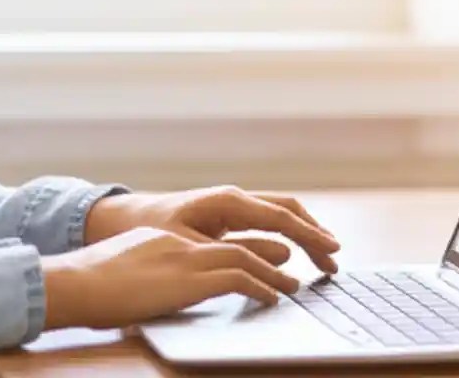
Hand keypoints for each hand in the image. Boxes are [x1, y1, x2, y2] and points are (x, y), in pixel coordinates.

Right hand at [42, 226, 300, 329]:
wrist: (75, 282)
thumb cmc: (87, 287)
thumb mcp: (123, 276)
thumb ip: (144, 278)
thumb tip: (148, 293)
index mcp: (163, 241)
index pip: (212, 244)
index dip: (240, 252)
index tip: (258, 262)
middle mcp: (179, 244)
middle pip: (236, 246)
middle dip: (267, 257)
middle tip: (289, 269)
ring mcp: (185, 259)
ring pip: (244, 259)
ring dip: (272, 273)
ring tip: (291, 286)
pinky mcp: (189, 280)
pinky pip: (238, 279)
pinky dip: (260, 287)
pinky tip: (272, 298)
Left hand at [84, 186, 339, 273]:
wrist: (123, 218)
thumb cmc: (152, 230)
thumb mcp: (192, 245)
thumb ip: (239, 251)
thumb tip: (283, 255)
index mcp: (227, 201)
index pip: (280, 217)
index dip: (309, 235)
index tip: (332, 251)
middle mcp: (234, 198)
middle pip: (287, 211)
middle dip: (313, 233)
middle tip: (335, 260)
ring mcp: (232, 205)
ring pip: (280, 215)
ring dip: (304, 234)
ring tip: (324, 258)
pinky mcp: (228, 216)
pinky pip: (266, 223)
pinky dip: (287, 235)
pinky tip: (297, 252)